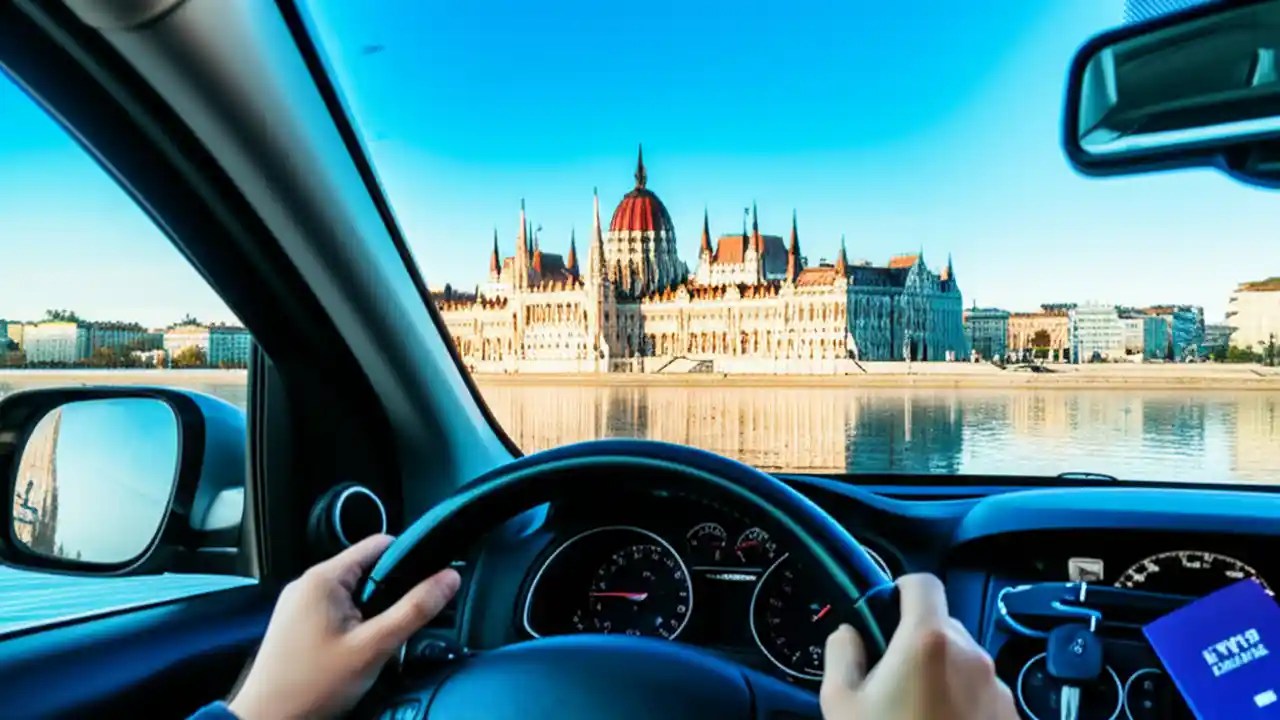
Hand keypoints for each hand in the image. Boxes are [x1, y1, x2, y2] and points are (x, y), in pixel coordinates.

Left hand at [229, 534, 460, 719]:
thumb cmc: (311, 686)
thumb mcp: (374, 646)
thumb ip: (414, 609)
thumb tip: (449, 578)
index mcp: (324, 578)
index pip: (379, 544)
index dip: (411, 557)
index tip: (431, 578)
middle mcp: (307, 583)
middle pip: (367, 569)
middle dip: (391, 592)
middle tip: (402, 623)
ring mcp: (299, 604)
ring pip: (353, 593)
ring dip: (372, 611)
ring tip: (378, 641)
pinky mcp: (296, 623)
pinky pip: (336, 610)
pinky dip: (354, 623)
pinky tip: (357, 649)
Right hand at [819, 573, 1017, 719]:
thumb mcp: (840, 702)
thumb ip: (841, 652)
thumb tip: (849, 635)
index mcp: (927, 640)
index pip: (922, 583)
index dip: (901, 590)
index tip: (887, 610)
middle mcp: (971, 655)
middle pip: (943, 625)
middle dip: (917, 641)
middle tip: (891, 678)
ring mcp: (997, 688)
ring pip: (963, 661)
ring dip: (941, 674)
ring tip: (916, 713)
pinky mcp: (1011, 716)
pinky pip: (981, 693)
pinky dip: (962, 701)